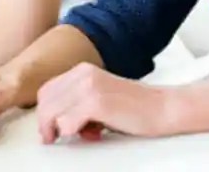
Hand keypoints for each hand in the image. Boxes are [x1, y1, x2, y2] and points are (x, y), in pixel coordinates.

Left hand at [34, 62, 176, 143]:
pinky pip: (66, 122)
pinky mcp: (97, 102)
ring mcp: (89, 86)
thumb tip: (54, 122)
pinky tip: (92, 133)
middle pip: (45, 102)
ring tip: (81, 134)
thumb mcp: (99, 98)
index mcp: (83, 71)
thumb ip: (77, 102)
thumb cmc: (135, 109)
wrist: (163, 108)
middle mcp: (84, 74)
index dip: (45, 113)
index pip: (47, 91)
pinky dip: (72, 132)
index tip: (51, 128)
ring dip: (59, 130)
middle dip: (47, 124)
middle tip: (58, 137)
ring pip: (51, 113)